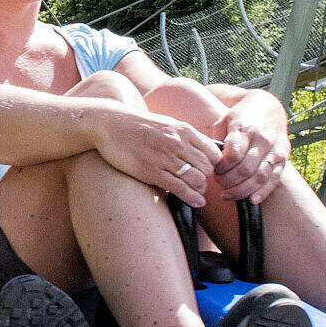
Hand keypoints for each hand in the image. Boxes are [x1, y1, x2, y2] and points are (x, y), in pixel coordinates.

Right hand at [92, 107, 222, 206]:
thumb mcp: (167, 124)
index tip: (209, 171)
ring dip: (199, 189)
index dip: (215, 165)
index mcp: (184, 130)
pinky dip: (192, 198)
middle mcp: (177, 143)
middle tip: (200, 183)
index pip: (213, 153)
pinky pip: (180, 188)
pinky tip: (197, 202)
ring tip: (195, 192)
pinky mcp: (151, 171)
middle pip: (207, 168)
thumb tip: (202, 151)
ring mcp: (165, 158)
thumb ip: (185, 136)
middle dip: (207, 179)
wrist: (110, 125)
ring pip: (197, 179)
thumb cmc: (138, 126)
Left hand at [215, 92, 292, 204]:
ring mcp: (274, 149)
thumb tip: (206, 161)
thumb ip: (216, 139)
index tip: (213, 171)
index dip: (221, 168)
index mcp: (245, 128)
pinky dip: (264, 192)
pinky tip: (252, 200)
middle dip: (229, 181)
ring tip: (228, 194)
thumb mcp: (224, 120)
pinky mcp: (283, 157)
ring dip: (242, 190)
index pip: (233, 155)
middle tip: (218, 183)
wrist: (268, 107)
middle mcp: (262, 139)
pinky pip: (275, 178)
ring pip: (260, 176)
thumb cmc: (240, 116)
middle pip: (246, 168)